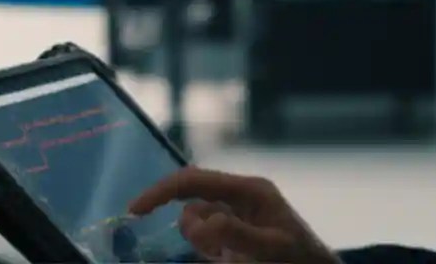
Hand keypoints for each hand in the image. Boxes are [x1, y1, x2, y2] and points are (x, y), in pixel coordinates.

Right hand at [129, 166, 340, 263]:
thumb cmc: (300, 261)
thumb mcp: (271, 248)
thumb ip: (237, 234)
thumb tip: (200, 220)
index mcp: (249, 190)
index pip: (196, 180)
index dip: (162, 191)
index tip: (135, 209)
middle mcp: (240, 197)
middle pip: (192, 195)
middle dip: (183, 220)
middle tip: (184, 241)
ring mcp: (237, 215)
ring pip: (196, 218)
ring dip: (198, 239)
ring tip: (223, 257)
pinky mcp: (235, 233)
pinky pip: (206, 234)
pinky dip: (205, 246)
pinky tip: (224, 258)